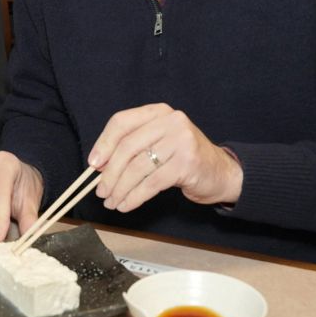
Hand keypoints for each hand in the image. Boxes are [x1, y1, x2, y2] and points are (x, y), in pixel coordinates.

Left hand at [88, 103, 242, 212]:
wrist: (222, 173)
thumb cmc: (183, 159)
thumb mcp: (158, 143)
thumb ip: (132, 147)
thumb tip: (98, 165)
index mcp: (158, 112)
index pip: (122, 122)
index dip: (103, 143)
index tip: (93, 164)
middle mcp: (171, 121)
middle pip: (127, 146)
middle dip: (110, 173)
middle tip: (101, 191)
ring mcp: (181, 141)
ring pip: (138, 167)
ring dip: (120, 188)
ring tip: (112, 202)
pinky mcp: (187, 163)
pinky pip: (151, 183)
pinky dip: (135, 196)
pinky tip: (127, 205)